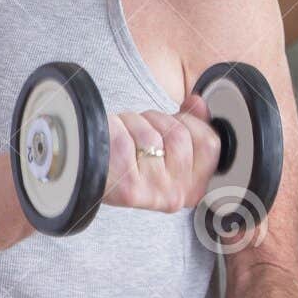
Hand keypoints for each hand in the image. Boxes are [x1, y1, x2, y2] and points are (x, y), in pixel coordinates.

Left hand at [103, 93, 220, 212]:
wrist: (87, 176)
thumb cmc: (128, 161)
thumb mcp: (166, 147)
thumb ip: (190, 125)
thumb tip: (197, 102)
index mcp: (192, 189)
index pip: (210, 143)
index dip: (190, 122)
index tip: (171, 123)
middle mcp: (176, 196)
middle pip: (180, 134)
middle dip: (157, 120)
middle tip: (140, 131)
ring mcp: (154, 192)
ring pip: (153, 134)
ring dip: (134, 123)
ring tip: (123, 138)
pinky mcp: (129, 186)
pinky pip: (128, 138)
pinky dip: (116, 128)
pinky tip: (109, 143)